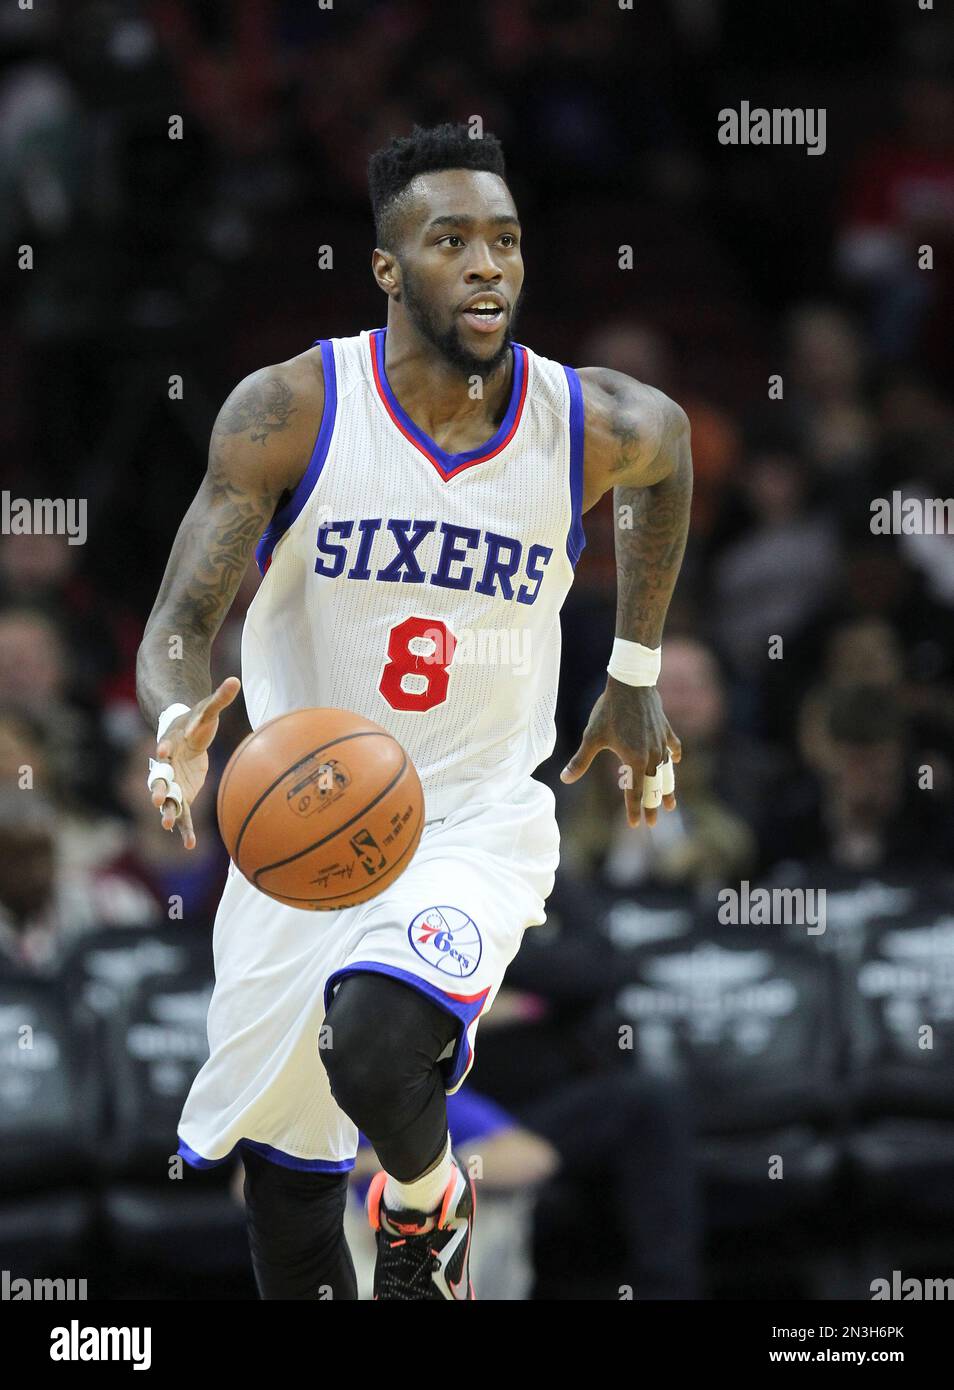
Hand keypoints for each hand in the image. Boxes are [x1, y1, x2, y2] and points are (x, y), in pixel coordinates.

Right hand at [149, 677, 241, 848]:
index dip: (163, 746)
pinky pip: (182, 813)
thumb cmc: (195, 720)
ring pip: (167, 799)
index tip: (162, 751)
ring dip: (167, 811)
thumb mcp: (207, 710)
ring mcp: (171, 781)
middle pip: (159, 776)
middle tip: (158, 798)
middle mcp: (166, 764)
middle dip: (157, 787)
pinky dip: (185, 828)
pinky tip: (189, 845)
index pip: (165, 743)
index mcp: (171, 741)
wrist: (182, 734)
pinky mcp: (180, 793)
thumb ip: (219, 698)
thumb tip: (234, 679)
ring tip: (168, 824)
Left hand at [560, 679, 681, 826]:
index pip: (635, 793)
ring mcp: (661, 743)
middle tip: (654, 823)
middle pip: (654, 788)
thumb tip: (564, 778)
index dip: (634, 810)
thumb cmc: (609, 710)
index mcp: (634, 761)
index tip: (635, 825)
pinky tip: (677, 761)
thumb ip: (581, 761)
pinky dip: (675, 756)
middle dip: (653, 806)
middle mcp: (652, 756)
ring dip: (668, 788)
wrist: (631, 683)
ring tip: (671, 803)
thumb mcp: (592, 737)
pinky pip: (673, 748)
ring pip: (667, 772)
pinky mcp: (665, 730)